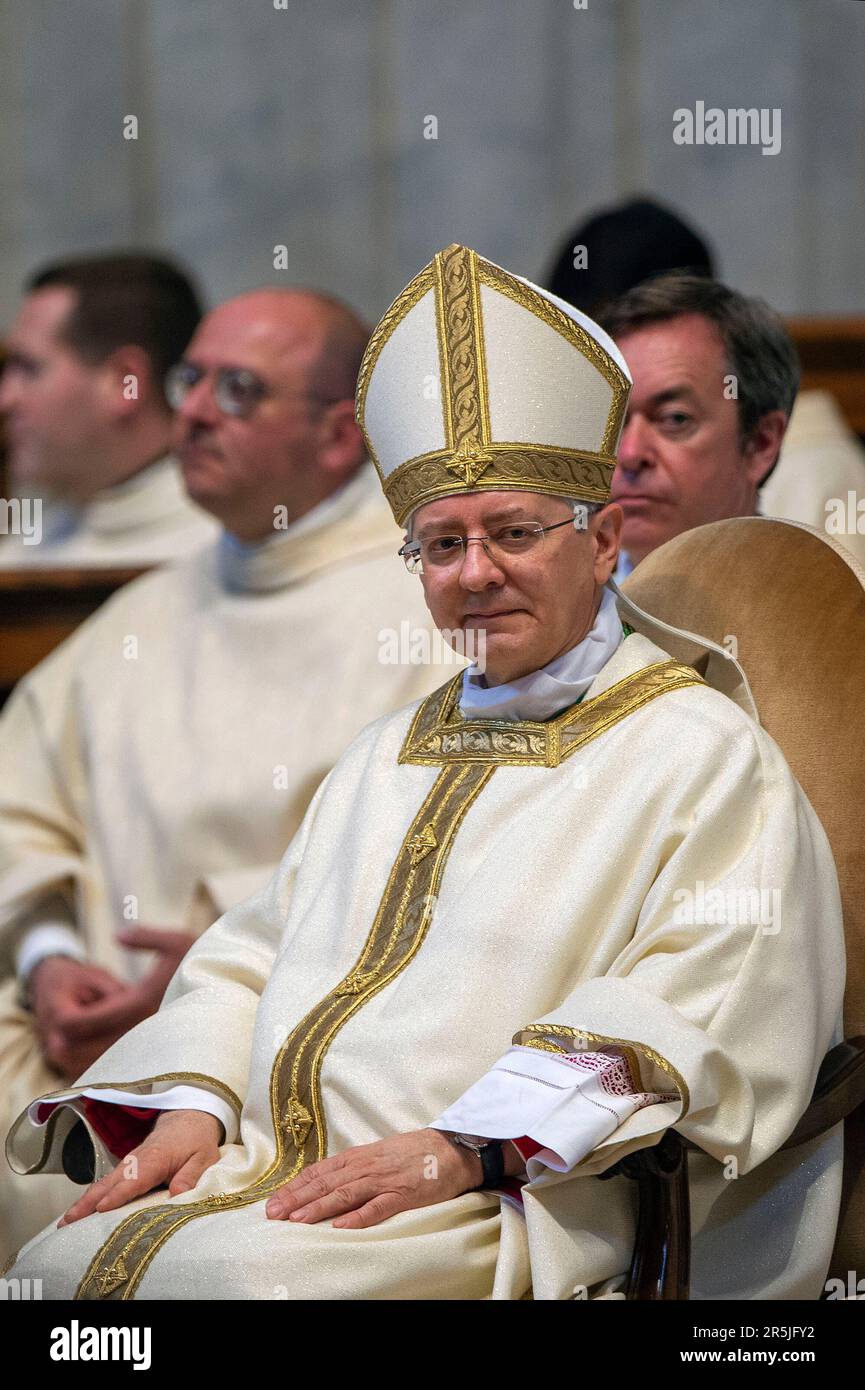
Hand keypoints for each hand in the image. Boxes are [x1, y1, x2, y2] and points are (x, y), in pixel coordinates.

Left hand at [44, 927, 196, 1072]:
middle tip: (52, 1041)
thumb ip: (145, 938)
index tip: (57, 1017)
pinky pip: (129, 1065)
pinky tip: (101, 1059)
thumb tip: (117, 935)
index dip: (71, 1021)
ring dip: (87, 1057)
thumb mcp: (178, 940)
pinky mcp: (164, 1050)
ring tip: (70, 1052)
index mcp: (144, 1002)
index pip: (94, 1020)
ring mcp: (157, 1041)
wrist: (238, 990)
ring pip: (111, 1060)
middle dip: (72, 1045)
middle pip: (96, 1046)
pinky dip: (109, 1064)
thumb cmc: (209, 962)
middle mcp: (149, 1028)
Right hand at [57, 1108, 222, 1226]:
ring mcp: (127, 1164)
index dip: (118, 1194)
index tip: (102, 1209)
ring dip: (83, 1201)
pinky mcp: (125, 1168)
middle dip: (88, 1202)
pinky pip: (106, 1183)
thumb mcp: (203, 1157)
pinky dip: (90, 1197)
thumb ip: (191, 1175)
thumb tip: (177, 1193)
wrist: (187, 1118)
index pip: (134, 1179)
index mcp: (155, 1159)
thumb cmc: (195, 1141)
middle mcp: (135, 1161)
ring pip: (102, 1184)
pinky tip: (79, 1212)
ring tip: (65, 1222)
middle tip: (67, 1222)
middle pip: (109, 1183)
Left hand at [265, 1128, 507, 1229]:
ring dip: (320, 1207)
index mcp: (359, 1157)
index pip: (320, 1171)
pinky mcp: (404, 1195)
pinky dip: (359, 1216)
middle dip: (298, 1199)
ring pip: (346, 1194)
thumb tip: (324, 1181)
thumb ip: (353, 1167)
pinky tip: (342, 1226)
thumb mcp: (378, 1154)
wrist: (451, 1149)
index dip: (296, 1186)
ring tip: (297, 1220)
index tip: (274, 1200)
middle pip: (326, 1183)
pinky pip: (378, 1207)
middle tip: (273, 1213)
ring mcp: (385, 1181)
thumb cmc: (413, 1152)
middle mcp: (367, 1167)